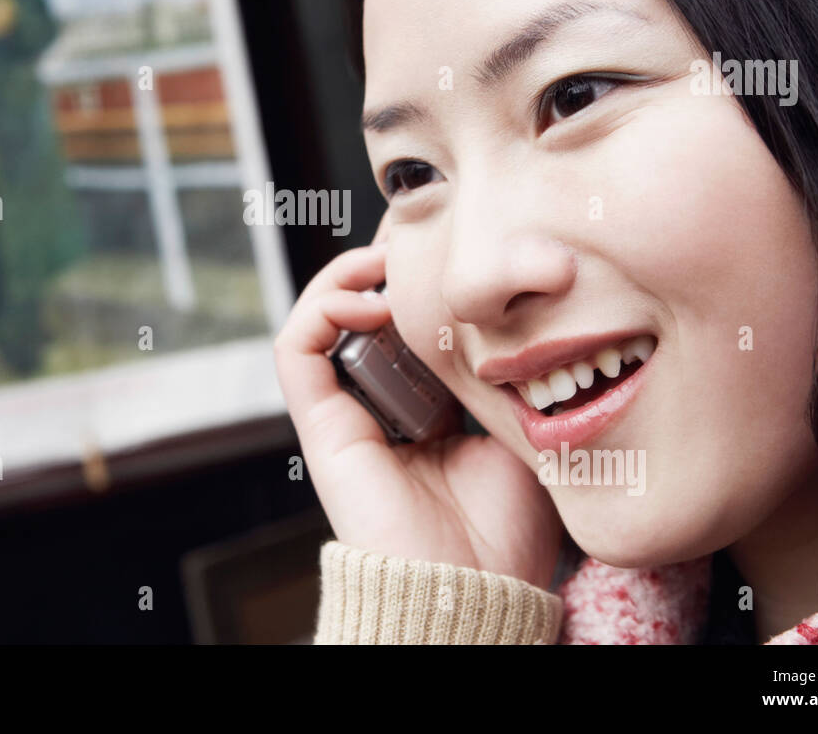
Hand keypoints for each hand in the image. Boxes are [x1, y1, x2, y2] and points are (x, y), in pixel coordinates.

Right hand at [273, 225, 563, 588]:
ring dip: (349, 276)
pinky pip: (295, 350)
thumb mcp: (520, 427)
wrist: (476, 586)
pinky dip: (322, 308)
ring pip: (321, 321)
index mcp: (422, 407)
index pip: (403, 323)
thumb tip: (523, 317)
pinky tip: (369, 299)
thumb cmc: (507, 524)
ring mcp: (344, 413)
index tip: (450, 239)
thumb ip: (510, 377)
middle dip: (385, 262)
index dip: (416, 277)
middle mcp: (378, 403)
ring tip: (389, 260)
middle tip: (420, 230)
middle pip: (363, 312)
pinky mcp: (320, 425)